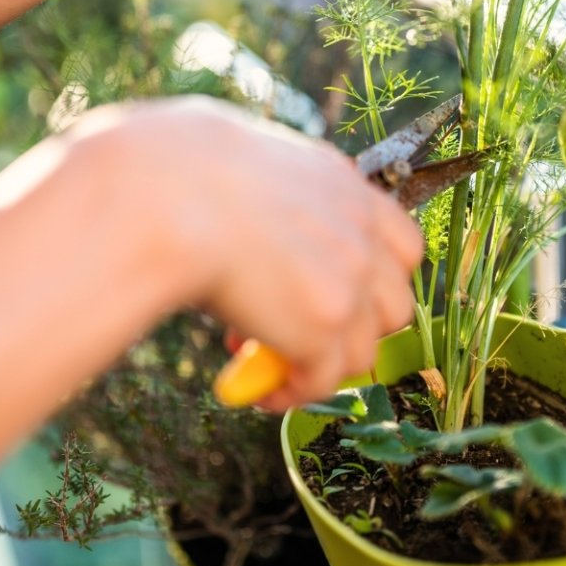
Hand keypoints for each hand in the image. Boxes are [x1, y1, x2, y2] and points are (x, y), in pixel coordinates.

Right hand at [92, 97, 424, 407]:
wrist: (164, 195)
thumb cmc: (174, 173)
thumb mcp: (245, 172)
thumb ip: (271, 207)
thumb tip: (246, 230)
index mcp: (341, 185)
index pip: (401, 245)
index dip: (373, 281)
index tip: (335, 295)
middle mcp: (360, 232)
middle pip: (394, 305)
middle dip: (352, 328)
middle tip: (294, 331)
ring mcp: (350, 280)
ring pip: (363, 351)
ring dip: (320, 365)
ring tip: (266, 361)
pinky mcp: (324, 326)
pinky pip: (324, 381)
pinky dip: (293, 393)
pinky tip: (259, 392)